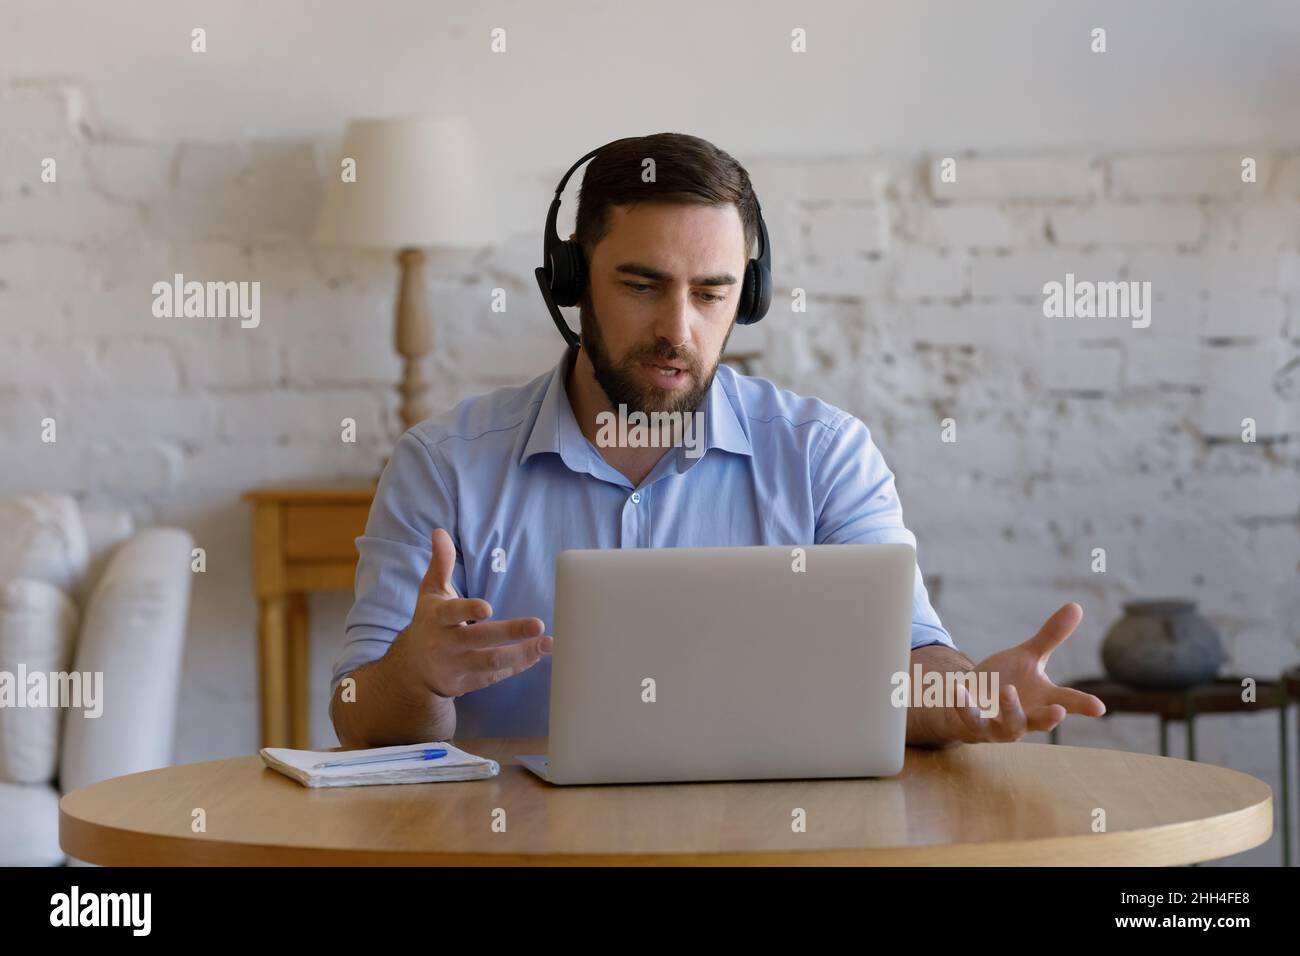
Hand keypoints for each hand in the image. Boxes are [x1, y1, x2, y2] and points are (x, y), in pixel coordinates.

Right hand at [391, 528, 552, 698]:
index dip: (468, 611)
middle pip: (478, 640)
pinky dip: (518, 666)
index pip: (451, 614)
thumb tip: (440, 532)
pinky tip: (538, 654)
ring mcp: (457, 666)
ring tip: (547, 643)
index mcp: (436, 618)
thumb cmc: (428, 622)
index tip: (488, 608)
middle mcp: (445, 644)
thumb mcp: (430, 593)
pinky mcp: (468, 683)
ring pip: (490, 662)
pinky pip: (495, 676)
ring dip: (521, 654)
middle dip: (509, 632)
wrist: (411, 671)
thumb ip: (440, 564)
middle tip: (538, 624)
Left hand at [946, 602, 1105, 742]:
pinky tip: (959, 688)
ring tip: (1006, 691)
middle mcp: (1027, 717)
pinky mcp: (976, 725)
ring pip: (1010, 724)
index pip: (1068, 702)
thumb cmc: (1008, 680)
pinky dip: (965, 704)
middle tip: (1058, 712)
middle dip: (1049, 718)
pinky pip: (971, 718)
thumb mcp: (1029, 656)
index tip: (1099, 707)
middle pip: (1042, 721)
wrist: (974, 700)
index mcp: (1044, 699)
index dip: (1084, 705)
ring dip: (1009, 709)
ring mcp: (1002, 725)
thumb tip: (1076, 606)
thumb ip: (1051, 637)